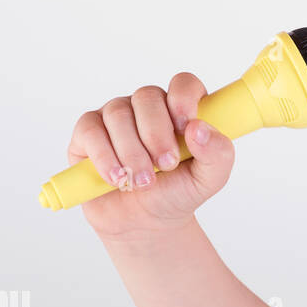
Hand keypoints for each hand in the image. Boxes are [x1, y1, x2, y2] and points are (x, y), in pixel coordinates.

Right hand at [67, 72, 234, 240]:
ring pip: (118, 114)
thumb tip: (200, 128)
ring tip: (143, 181)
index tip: (186, 127)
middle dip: (157, 134)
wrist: (144, 222)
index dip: (183, 98)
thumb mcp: (209, 178)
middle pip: (147, 96)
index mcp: (181, 110)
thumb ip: (218, 153)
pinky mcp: (88, 133)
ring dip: (132, 152)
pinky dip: (104, 156)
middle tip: (166, 165)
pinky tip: (117, 178)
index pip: (183, 83)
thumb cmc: (178, 192)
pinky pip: (90, 130)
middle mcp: (148, 107)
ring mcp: (116, 117)